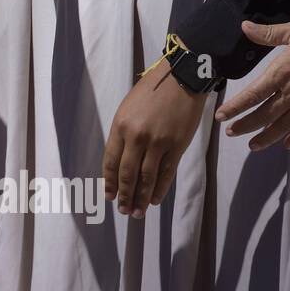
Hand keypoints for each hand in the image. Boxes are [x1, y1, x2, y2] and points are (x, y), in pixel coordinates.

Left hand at [103, 60, 208, 217]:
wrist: (181, 78)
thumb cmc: (152, 91)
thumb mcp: (128, 108)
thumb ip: (124, 133)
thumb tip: (121, 159)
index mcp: (120, 126)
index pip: (111, 161)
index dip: (109, 181)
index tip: (108, 196)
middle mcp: (137, 136)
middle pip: (128, 174)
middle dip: (124, 195)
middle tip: (123, 211)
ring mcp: (158, 142)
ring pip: (147, 177)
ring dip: (141, 197)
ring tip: (137, 212)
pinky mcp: (177, 145)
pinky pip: (166, 172)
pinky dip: (160, 188)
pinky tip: (154, 199)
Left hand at [215, 0, 289, 149]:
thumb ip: (267, 34)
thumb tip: (244, 26)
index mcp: (281, 72)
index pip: (252, 95)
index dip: (235, 107)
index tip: (221, 116)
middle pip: (264, 115)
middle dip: (245, 125)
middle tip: (230, 132)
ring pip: (284, 126)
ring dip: (267, 137)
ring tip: (252, 145)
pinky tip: (287, 143)